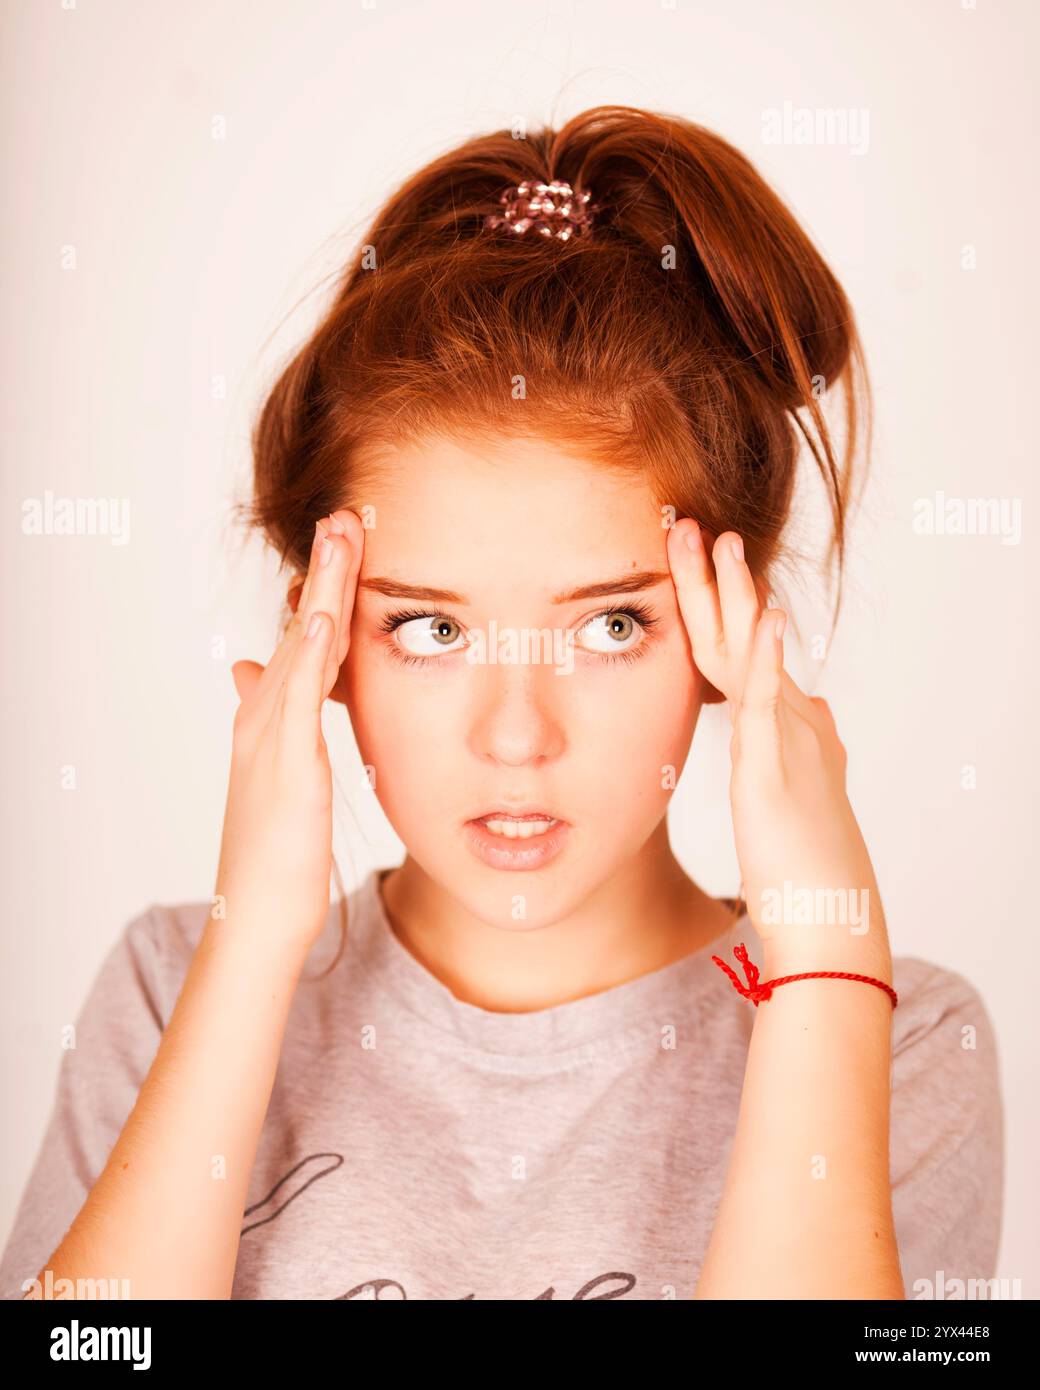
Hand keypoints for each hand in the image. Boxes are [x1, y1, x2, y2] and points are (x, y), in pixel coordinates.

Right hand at [213, 509, 363, 951]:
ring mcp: (271, 736)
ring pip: (300, 647)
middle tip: (344, 514)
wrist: (258, 910)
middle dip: (323, 570)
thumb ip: (278, 721)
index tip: (347, 542)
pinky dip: (310, 655)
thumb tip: (250, 670)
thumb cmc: (277, 850)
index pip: (305, 637)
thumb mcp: (282, 775)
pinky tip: (325, 617)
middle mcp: (266, 715)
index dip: (325, 589)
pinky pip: (298, 698)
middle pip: (301, 627)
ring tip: (340, 537)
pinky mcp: (284, 764)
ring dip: (320, 590)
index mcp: (273, 716)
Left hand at [666, 519, 889, 974]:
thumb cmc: (804, 870)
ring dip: (740, 597)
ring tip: (723, 543)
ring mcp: (789, 742)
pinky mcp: (779, 772)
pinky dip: (769, 661)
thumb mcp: (792, 796)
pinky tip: (768, 619)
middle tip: (691, 524)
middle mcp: (792, 722)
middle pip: (743, 637)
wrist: (832, 922)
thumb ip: (792, 748)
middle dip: (718, 580)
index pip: (740, 653)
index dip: (717, 604)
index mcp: (784, 727)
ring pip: (755, 656)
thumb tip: (811, 710)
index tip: (694, 558)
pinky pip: (771, 707)